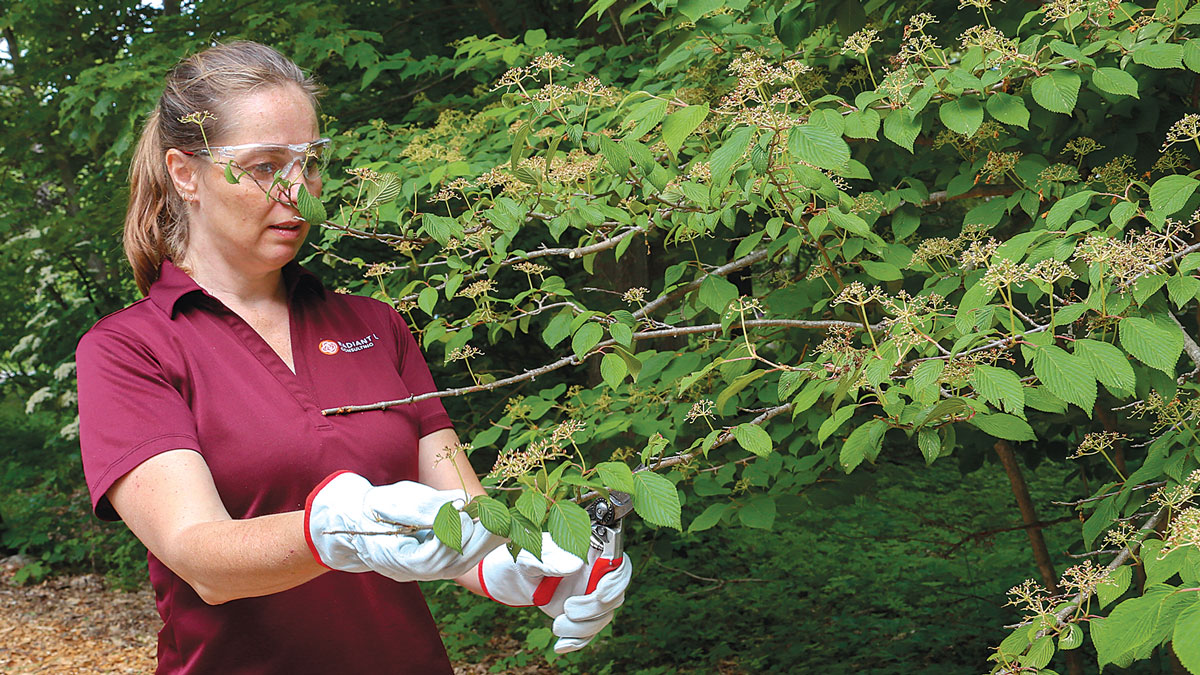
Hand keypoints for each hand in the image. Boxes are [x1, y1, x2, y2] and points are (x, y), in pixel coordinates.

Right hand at [305, 471, 503, 581]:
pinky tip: (494, 529)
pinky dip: (478, 544)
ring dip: (483, 543)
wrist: (357, 520)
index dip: (452, 536)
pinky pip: (460, 559)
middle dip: (477, 541)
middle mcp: (412, 572)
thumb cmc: (374, 507)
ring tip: (503, 522)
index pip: (431, 557)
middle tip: (497, 519)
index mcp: (395, 559)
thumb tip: (461, 501)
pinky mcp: (434, 562)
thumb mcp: (393, 499)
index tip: (467, 513)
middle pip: (452, 565)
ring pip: (460, 565)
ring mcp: (423, 571)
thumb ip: (426, 504)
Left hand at [477, 532, 632, 652]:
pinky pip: (589, 633)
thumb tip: (575, 565)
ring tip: (557, 624)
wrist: (521, 577)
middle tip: (567, 609)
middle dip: (592, 609)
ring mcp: (592, 596)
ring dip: (581, 628)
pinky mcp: (583, 616)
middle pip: (615, 596)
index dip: (617, 581)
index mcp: (593, 553)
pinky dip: (577, 642)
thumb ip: (551, 560)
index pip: (619, 565)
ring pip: (603, 618)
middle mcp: (598, 576)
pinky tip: (560, 645)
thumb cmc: (530, 557)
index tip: (600, 594)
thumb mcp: (534, 556)